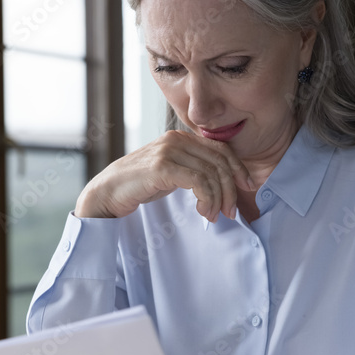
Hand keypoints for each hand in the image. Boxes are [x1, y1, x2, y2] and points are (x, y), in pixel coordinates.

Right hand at [75, 130, 254, 220]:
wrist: (107, 192)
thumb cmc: (139, 185)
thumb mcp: (172, 172)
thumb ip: (192, 169)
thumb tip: (222, 182)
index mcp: (181, 138)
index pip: (221, 149)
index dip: (238, 168)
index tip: (247, 187)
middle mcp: (176, 139)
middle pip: (220, 161)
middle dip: (231, 188)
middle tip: (231, 211)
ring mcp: (168, 151)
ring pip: (211, 173)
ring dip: (218, 199)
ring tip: (214, 216)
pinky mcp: (162, 167)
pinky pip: (198, 182)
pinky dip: (207, 199)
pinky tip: (203, 212)